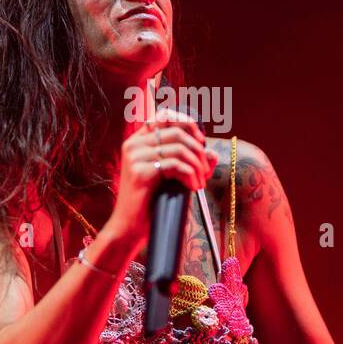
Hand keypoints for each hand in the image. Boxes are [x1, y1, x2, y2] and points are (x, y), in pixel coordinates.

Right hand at [105, 106, 216, 242]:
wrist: (130, 228)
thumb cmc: (150, 203)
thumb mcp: (171, 178)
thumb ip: (189, 163)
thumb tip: (213, 154)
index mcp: (138, 141)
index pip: (164, 116)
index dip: (187, 123)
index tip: (201, 141)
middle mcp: (134, 145)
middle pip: (176, 131)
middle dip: (198, 150)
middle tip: (205, 170)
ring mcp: (135, 157)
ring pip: (178, 148)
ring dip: (197, 166)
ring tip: (200, 182)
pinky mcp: (140, 172)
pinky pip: (175, 165)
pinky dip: (190, 175)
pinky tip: (192, 187)